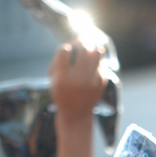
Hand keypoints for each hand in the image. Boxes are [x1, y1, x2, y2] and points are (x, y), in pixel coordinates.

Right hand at [49, 41, 104, 156]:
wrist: (76, 114)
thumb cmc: (61, 93)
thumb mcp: (53, 79)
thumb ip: (59, 61)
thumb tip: (72, 43)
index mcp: (63, 78)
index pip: (64, 50)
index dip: (65, 48)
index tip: (66, 52)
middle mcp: (78, 79)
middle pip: (82, 48)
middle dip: (80, 42)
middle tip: (79, 42)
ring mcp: (92, 81)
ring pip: (97, 52)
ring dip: (92, 48)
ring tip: (88, 49)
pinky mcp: (102, 82)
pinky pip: (102, 64)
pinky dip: (97, 62)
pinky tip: (92, 65)